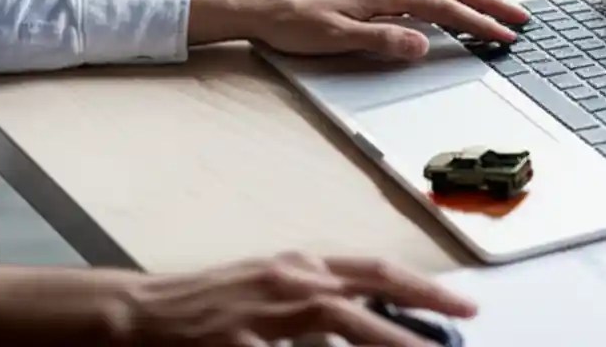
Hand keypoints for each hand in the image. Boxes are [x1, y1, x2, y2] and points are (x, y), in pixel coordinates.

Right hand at [120, 252, 476, 345]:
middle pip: (368, 293)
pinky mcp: (236, 340)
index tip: (463, 306)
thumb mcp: (273, 284)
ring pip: (337, 322)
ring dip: (383, 339)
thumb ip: (321, 294)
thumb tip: (372, 310)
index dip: (424, 287)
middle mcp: (289, 279)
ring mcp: (263, 311)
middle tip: (461, 327)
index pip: (376, 270)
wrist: (142, 312)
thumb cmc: (210, 302)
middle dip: (421, 312)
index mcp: (301, 265)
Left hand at [188, 0, 528, 59]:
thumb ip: (383, 41)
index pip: (444, 7)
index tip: (506, 35)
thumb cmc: (292, 21)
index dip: (479, 22)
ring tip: (497, 4)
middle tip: (520, 17)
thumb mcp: (337, 38)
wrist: (260, 2)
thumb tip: (424, 45)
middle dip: (489, 2)